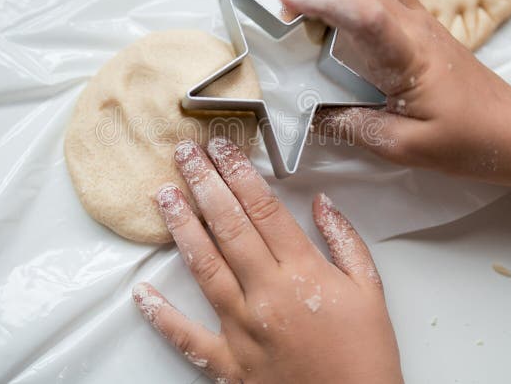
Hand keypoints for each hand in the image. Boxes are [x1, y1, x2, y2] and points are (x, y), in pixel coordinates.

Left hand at [132, 137, 402, 382]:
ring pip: (204, 268)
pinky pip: (187, 337)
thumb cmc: (365, 354)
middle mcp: (267, 295)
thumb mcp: (370, 291)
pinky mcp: (229, 364)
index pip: (263, 210)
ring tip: (163, 195)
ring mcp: (243, 329)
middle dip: (204, 185)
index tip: (222, 148)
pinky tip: (140, 293)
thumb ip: (345, 241)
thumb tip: (321, 203)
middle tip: (184, 154)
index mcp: (303, 273)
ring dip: (181, 228)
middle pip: (229, 228)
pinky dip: (161, 316)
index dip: (239, 174)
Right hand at [278, 0, 510, 179]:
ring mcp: (422, 21)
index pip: (365, 13)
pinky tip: (337, 9)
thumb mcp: (403, 147)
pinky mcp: (422, 25)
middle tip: (286, 12)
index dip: (324, 0)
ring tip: (305, 5)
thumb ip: (352, 126)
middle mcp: (416, 27)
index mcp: (412, 56)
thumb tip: (309, 112)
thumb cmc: (466, 142)